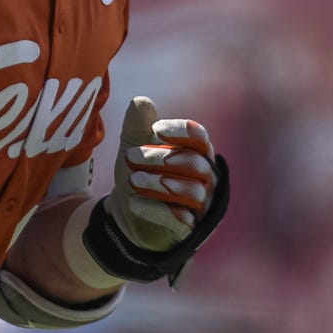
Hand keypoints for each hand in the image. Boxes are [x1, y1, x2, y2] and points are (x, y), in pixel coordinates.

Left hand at [102, 97, 217, 252]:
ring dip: (161, 183)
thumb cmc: (139, 177)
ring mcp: (202, 207)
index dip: (182, 132)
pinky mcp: (191, 231)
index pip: (200, 139)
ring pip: (193, 192)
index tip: (155, 130)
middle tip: (130, 156)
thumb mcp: (131, 148)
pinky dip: (158, 209)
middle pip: (196, 164)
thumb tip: (141, 101)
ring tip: (132, 180)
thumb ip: (136, 126)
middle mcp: (206, 180)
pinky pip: (183, 220)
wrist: (126, 218)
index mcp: (196, 154)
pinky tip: (134, 202)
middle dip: (162, 158)